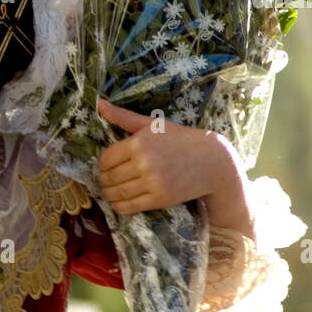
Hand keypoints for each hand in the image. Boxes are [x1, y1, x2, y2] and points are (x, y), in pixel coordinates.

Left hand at [96, 99, 237, 213]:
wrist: (212, 162)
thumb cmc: (180, 139)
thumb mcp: (152, 124)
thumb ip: (123, 116)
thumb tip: (99, 104)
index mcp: (138, 143)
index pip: (106, 159)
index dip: (104, 163)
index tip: (108, 165)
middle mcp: (144, 163)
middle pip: (109, 177)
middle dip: (104, 179)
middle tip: (107, 179)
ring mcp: (152, 182)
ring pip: (117, 193)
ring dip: (108, 194)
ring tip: (110, 190)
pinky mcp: (160, 199)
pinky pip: (129, 207)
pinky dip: (119, 206)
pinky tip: (120, 201)